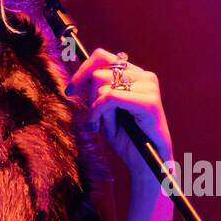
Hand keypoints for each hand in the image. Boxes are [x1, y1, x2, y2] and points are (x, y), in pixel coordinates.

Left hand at [67, 47, 173, 192]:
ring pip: (103, 83)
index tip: (71, 90)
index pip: (103, 56)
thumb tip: (81, 76)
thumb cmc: (126, 138)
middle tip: (93, 117)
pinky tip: (99, 126)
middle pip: (99, 71)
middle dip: (89, 95)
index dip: (83, 69)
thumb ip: (96, 90)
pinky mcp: (149, 103)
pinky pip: (110, 97)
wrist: (145, 165)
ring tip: (103, 124)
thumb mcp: (104, 110)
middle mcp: (144, 76)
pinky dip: (98, 111)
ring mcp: (149, 87)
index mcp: (135, 74)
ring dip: (96, 107)